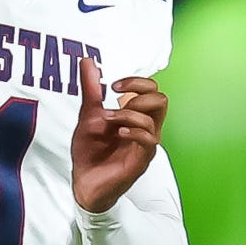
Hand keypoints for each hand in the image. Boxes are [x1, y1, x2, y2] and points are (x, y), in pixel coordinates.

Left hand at [72, 56, 167, 213]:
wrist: (84, 183)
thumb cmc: (90, 152)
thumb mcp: (88, 115)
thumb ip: (91, 89)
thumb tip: (87, 61)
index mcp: (137, 117)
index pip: (151, 90)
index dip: (136, 82)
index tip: (114, 85)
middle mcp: (146, 129)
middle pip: (161, 99)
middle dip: (138, 92)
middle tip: (115, 97)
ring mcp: (146, 144)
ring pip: (155, 115)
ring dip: (129, 111)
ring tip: (109, 120)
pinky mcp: (142, 159)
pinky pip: (149, 138)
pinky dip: (133, 129)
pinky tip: (118, 133)